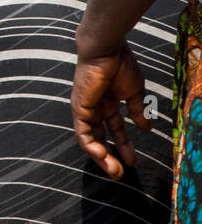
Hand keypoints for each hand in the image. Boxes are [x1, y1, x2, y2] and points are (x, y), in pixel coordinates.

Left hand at [72, 43, 149, 179]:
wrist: (108, 51)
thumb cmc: (120, 66)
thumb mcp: (133, 93)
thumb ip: (136, 111)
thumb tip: (145, 128)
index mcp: (107, 103)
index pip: (114, 128)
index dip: (123, 145)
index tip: (132, 161)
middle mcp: (94, 107)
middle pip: (99, 137)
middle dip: (110, 156)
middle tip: (120, 172)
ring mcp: (84, 108)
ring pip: (89, 139)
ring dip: (101, 156)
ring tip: (113, 170)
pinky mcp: (78, 108)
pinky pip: (82, 131)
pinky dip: (90, 145)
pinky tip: (101, 156)